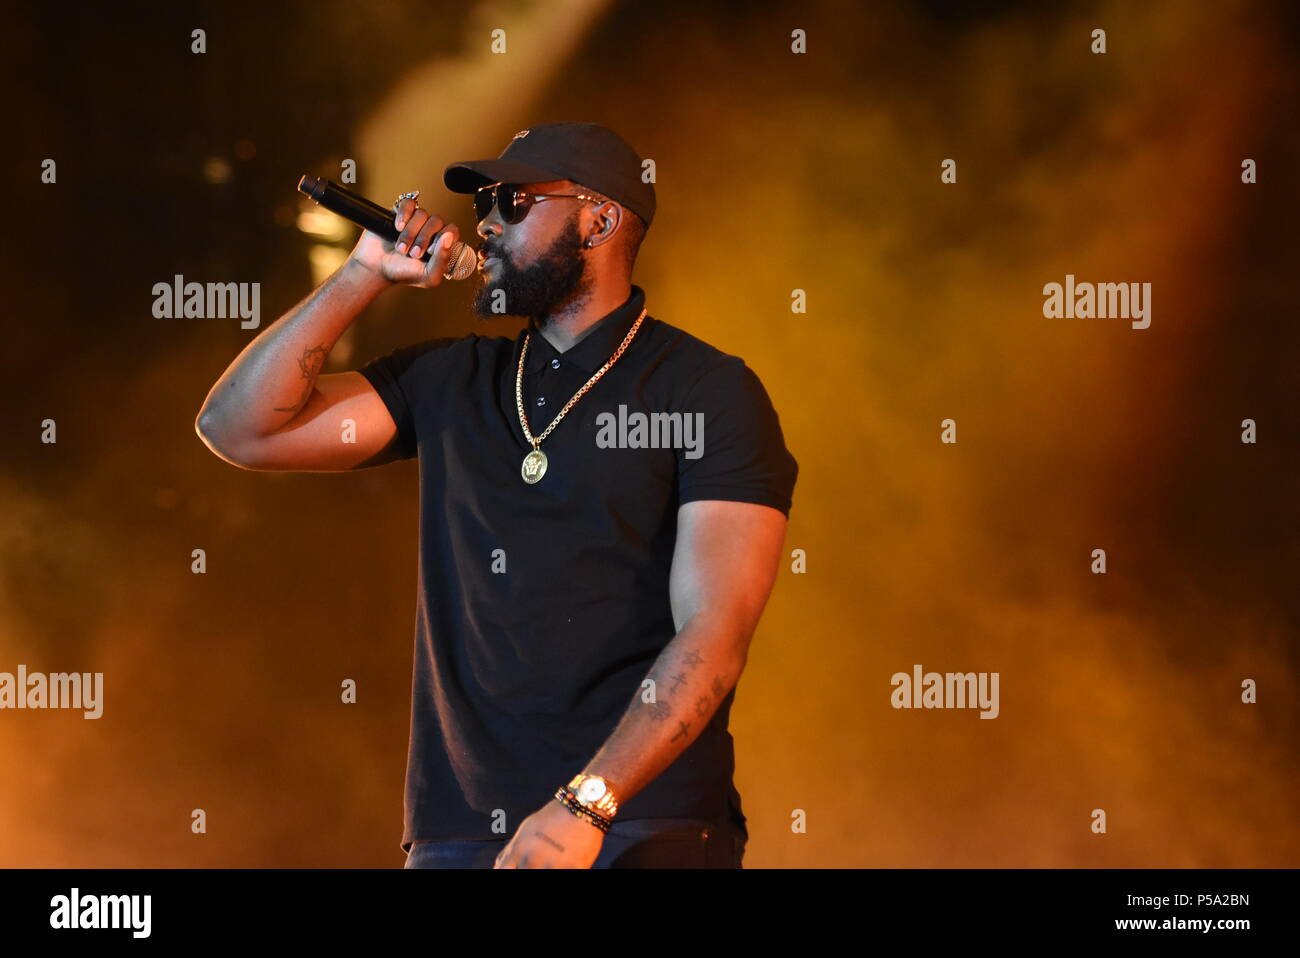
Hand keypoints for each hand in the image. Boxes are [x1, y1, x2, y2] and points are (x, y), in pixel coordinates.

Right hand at [348, 196, 462, 287]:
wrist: (377, 269)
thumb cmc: (404, 274)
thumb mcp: (429, 276)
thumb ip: (443, 260)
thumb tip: (449, 237)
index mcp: (441, 244)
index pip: (452, 230)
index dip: (443, 239)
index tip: (430, 252)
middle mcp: (430, 230)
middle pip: (436, 221)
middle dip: (423, 239)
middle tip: (413, 254)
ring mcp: (415, 220)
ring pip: (421, 214)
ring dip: (410, 233)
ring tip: (401, 248)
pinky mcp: (400, 212)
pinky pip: (408, 203)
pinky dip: (404, 214)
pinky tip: (398, 227)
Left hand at [494, 800, 605, 868]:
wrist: (582, 809)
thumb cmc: (553, 818)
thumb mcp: (525, 830)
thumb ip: (510, 851)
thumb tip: (498, 867)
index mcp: (518, 851)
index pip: (501, 871)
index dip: (507, 872)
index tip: (517, 869)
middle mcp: (532, 861)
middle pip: (525, 875)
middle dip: (532, 869)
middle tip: (542, 860)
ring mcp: (553, 867)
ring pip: (546, 876)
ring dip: (549, 868)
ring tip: (556, 858)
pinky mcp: (573, 870)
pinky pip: (566, 876)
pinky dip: (565, 869)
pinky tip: (568, 861)